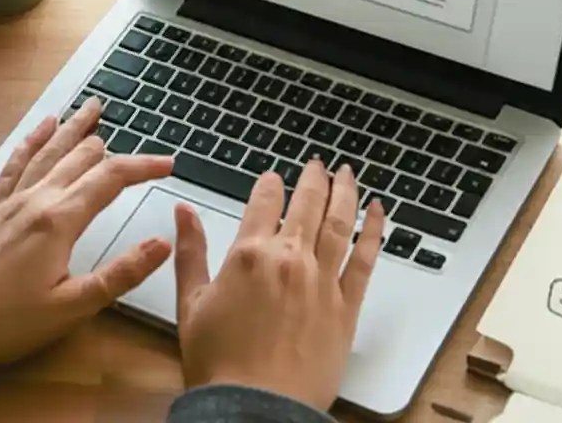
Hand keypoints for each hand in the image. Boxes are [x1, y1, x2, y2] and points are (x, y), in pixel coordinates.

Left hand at [0, 98, 173, 385]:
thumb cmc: (5, 323)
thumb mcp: (73, 306)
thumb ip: (120, 273)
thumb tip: (161, 244)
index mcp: (59, 221)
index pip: (111, 179)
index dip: (143, 167)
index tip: (169, 164)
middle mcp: (35, 200)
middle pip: (80, 158)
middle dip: (114, 144)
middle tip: (140, 133)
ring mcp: (10, 202)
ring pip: (48, 152)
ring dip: (73, 129)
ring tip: (92, 108)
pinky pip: (15, 164)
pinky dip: (32, 142)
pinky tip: (40, 128)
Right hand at [173, 160, 384, 409]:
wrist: (256, 407)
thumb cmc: (219, 364)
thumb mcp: (190, 304)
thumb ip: (190, 252)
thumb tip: (183, 211)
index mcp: (249, 255)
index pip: (264, 202)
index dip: (269, 185)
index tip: (273, 177)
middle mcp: (290, 259)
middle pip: (307, 204)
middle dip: (313, 178)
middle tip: (318, 164)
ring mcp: (322, 281)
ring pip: (339, 222)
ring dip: (345, 192)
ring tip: (348, 173)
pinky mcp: (347, 307)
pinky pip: (366, 259)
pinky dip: (374, 231)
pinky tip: (379, 212)